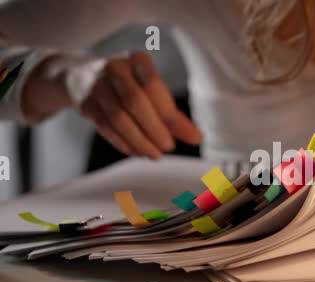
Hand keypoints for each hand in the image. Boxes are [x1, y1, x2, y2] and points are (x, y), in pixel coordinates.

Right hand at [80, 52, 201, 158]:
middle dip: (154, 129)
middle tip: (169, 147)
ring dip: (139, 140)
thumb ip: (174, 116)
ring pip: (118, 117)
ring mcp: (97, 86)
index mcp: (137, 61)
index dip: (172, 115)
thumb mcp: (154, 95)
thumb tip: (196, 137)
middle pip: (134, 101)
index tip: (192, 137)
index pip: (155, 86)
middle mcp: (115, 70)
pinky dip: (123, 143)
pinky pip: (105, 127)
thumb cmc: (132, 88)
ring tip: (155, 154)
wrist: (87, 80)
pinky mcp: (87, 105)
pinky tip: (138, 152)